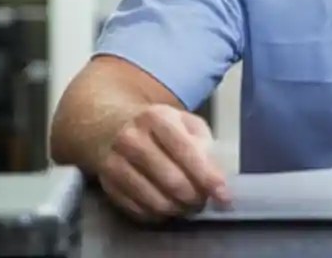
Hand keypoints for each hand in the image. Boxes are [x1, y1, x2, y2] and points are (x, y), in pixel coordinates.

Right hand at [98, 104, 230, 221]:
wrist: (110, 125)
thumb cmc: (158, 126)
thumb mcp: (184, 122)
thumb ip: (203, 143)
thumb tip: (215, 178)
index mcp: (157, 118)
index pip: (186, 151)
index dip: (208, 177)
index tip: (224, 195)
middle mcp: (133, 139)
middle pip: (172, 181)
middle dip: (194, 197)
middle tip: (203, 201)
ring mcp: (116, 163)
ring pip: (155, 200)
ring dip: (178, 209)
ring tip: (187, 205)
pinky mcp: (107, 184)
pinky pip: (138, 210)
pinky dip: (158, 214)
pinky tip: (167, 208)